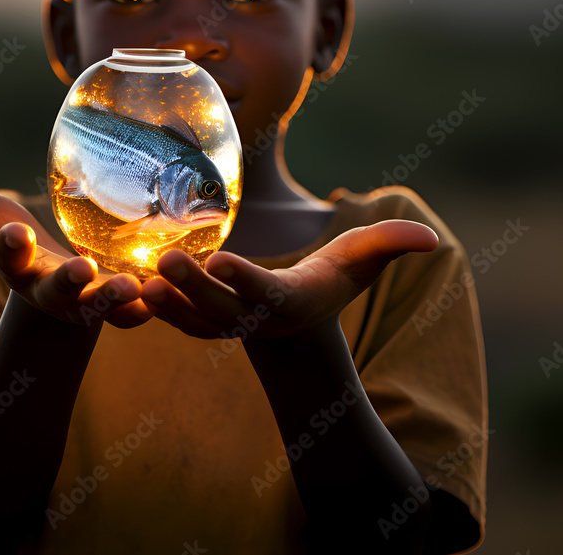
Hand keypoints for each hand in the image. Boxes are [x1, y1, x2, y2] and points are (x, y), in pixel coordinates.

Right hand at [0, 176, 155, 328]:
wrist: (62, 278)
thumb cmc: (19, 241)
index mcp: (20, 269)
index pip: (9, 259)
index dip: (10, 248)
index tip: (16, 233)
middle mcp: (55, 292)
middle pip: (60, 292)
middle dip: (68, 282)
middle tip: (80, 269)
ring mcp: (92, 301)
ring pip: (104, 308)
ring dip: (117, 301)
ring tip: (132, 289)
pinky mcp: (127, 304)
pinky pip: (143, 309)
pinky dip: (158, 303)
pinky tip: (175, 286)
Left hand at [139, 220, 438, 338]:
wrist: (293, 320)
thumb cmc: (330, 281)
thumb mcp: (360, 261)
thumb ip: (390, 246)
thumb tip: (433, 238)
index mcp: (287, 301)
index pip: (264, 292)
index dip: (243, 280)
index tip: (221, 262)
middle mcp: (251, 318)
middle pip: (218, 306)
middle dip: (193, 288)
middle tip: (168, 259)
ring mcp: (223, 324)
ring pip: (189, 317)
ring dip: (165, 302)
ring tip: (137, 278)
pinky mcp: (200, 321)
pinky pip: (174, 317)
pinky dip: (154, 306)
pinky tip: (129, 281)